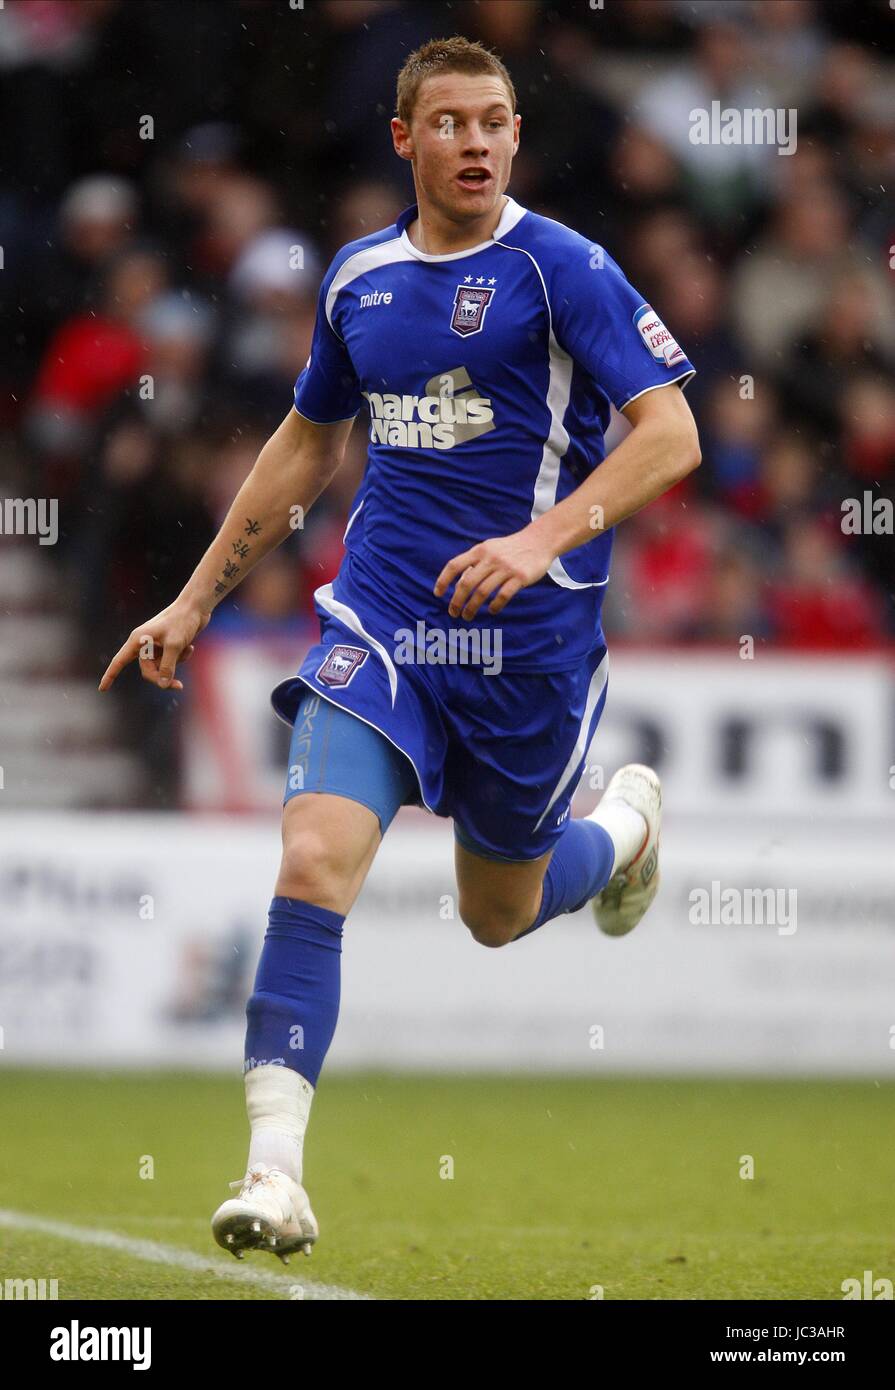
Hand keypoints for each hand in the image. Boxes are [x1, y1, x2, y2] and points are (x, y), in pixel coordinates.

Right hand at [98, 599, 210, 692]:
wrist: (196, 607)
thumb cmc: (182, 621)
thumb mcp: (174, 645)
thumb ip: (167, 666)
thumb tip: (162, 685)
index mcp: (138, 639)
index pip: (119, 661)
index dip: (110, 675)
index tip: (102, 689)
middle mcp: (144, 643)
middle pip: (147, 671)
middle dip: (162, 677)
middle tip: (178, 686)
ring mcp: (156, 645)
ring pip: (161, 667)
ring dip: (176, 663)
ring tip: (187, 648)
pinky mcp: (167, 646)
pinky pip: (171, 661)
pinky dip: (181, 657)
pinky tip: (190, 646)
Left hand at [433, 527, 554, 619]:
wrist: (539, 541)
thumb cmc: (510, 549)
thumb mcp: (489, 549)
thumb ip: (474, 564)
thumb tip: (458, 587)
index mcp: (479, 551)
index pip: (454, 565)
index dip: (443, 580)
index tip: (438, 594)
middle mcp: (490, 559)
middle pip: (467, 583)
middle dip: (457, 601)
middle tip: (453, 613)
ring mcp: (506, 568)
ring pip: (483, 592)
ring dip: (472, 607)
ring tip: (468, 616)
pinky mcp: (520, 577)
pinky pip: (503, 596)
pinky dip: (495, 606)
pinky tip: (491, 610)